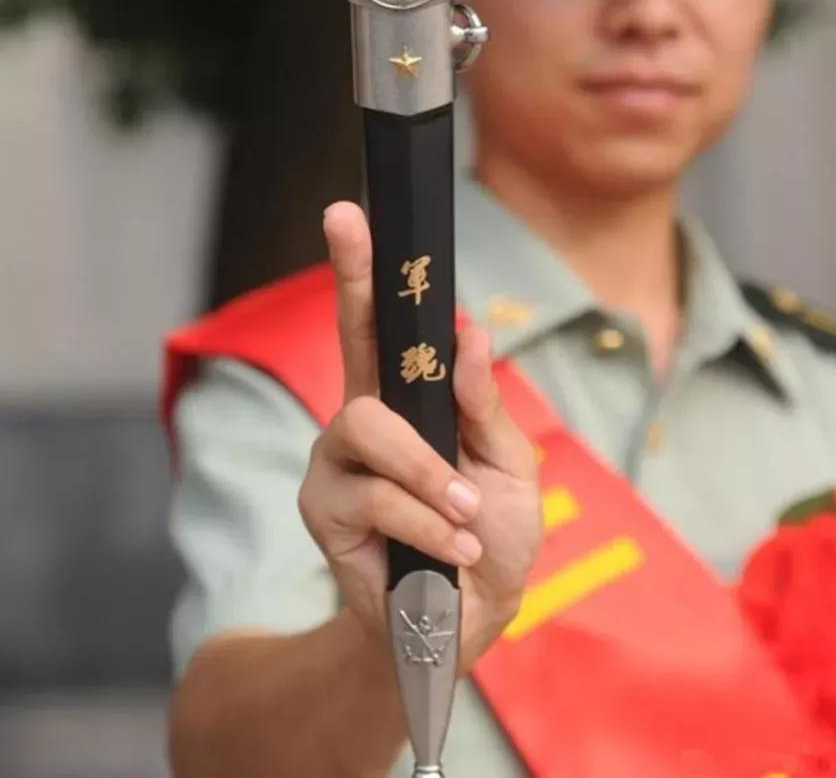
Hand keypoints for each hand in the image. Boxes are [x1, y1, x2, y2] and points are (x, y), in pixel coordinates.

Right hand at [297, 201, 542, 673]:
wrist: (466, 625)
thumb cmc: (491, 540)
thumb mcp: (508, 467)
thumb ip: (483, 404)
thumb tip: (468, 330)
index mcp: (407, 399)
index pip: (379, 322)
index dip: (361, 268)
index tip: (347, 213)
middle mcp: (362, 418)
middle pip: (351, 342)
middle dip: (358, 296)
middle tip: (384, 308)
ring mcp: (336, 462)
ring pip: (368, 426)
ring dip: (430, 475)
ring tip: (468, 520)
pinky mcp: (324, 510)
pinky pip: (376, 495)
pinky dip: (429, 524)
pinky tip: (457, 552)